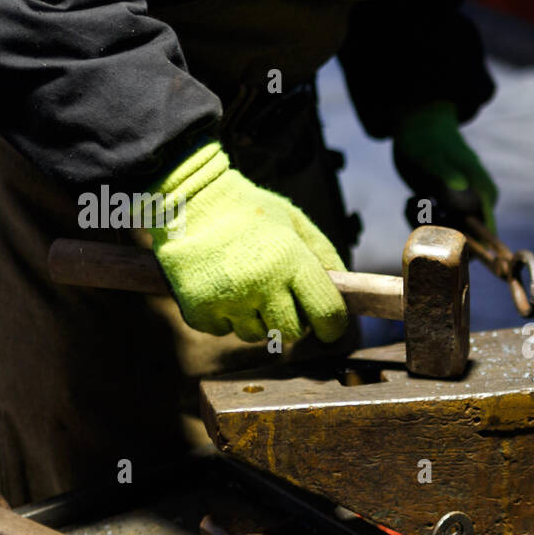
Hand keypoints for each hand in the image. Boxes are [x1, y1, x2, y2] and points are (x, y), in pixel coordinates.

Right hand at [149, 143, 349, 342]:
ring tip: (245, 285)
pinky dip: (225, 316)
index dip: (333, 326)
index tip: (329, 329)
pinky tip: (220, 287)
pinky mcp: (199, 310)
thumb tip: (346, 290)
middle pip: (292, 332)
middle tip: (280, 300)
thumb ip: (323, 254)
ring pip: (256, 335)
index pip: (326, 313)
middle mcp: (262, 283)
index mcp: (291, 260)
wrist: (187, 198)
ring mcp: (229, 299)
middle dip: (291, 320)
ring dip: (256, 319)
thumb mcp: (294, 221)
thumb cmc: (248, 210)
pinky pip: (224, 331)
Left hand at [392, 100, 497, 234]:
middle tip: (419, 212)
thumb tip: (459, 187)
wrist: (416, 124)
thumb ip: (445, 172)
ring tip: (413, 201)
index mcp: (483, 194)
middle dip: (438, 235)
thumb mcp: (430, 155)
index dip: (467, 249)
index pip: (486, 237)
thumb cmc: (426, 136)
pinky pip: (433, 225)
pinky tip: (411, 200)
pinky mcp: (444, 204)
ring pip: (445, 234)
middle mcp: (476, 203)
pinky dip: (419, 219)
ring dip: (424, 225)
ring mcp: (460, 205)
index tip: (439, 240)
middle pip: (463, 240)